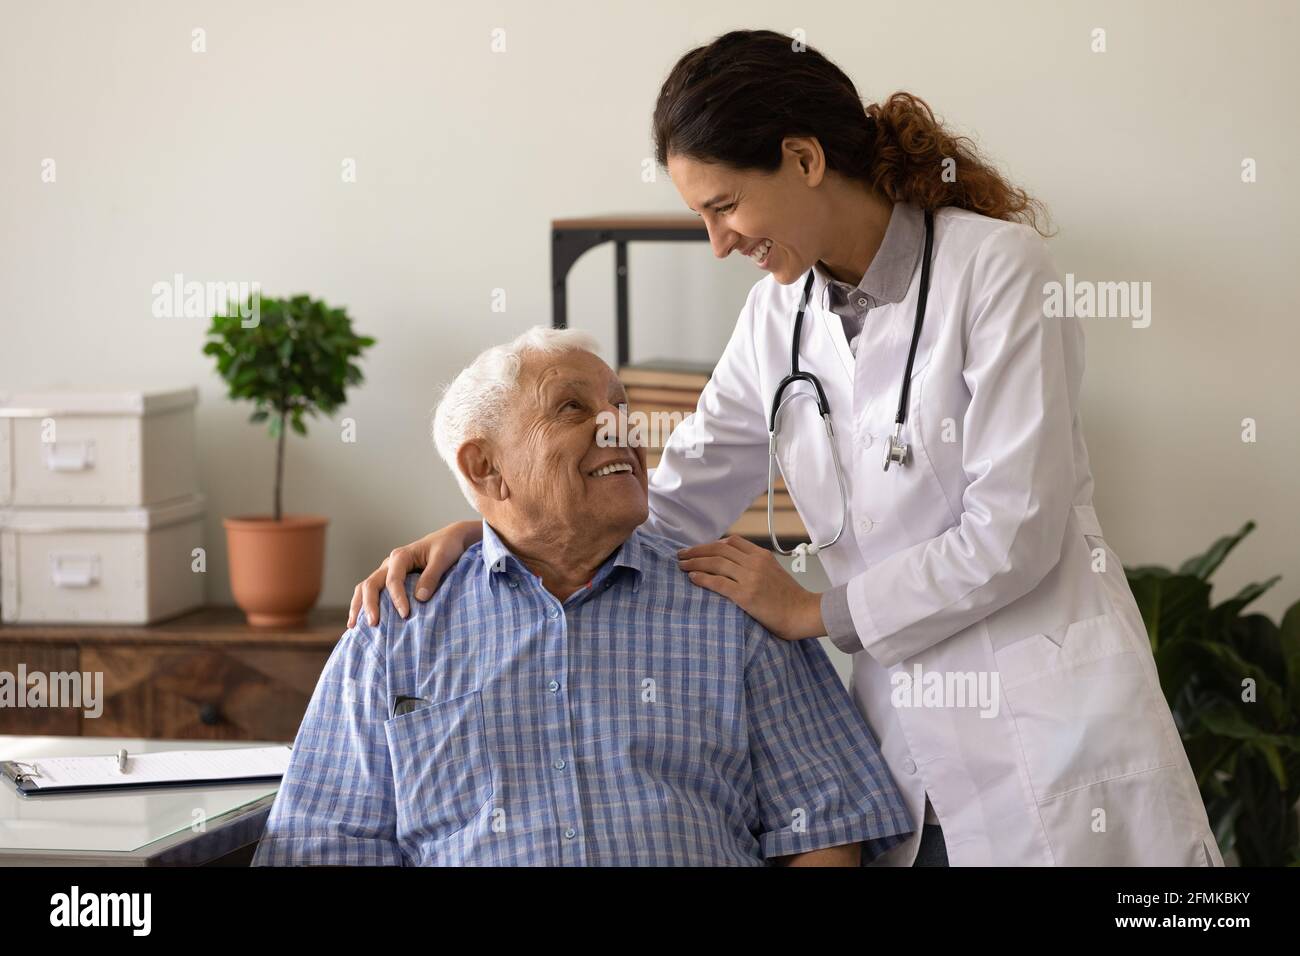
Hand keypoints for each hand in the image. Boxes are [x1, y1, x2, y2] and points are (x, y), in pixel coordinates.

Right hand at [347, 520, 482, 627]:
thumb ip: (431, 576)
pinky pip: (371, 592)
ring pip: (365, 588)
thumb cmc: (447, 547)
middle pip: (371, 584)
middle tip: (373, 624)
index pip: (393, 580)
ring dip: (358, 606)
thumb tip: (419, 598)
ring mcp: (386, 572)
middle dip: (370, 605)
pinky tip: (359, 622)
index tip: (405, 614)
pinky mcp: (389, 579)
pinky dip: (363, 605)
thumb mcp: (442, 558)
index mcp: (401, 556)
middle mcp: (389, 563)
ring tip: (353, 626)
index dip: (397, 598)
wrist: (449, 539)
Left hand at [676, 535, 824, 640]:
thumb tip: (733, 565)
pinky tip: (692, 579)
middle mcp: (755, 563)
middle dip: (697, 551)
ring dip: (695, 563)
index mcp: (762, 555)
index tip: (698, 550)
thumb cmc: (790, 598)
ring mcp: (750, 578)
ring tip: (681, 566)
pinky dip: (703, 579)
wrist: (804, 613)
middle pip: (719, 550)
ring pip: (715, 563)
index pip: (731, 542)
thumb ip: (756, 565)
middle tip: (681, 555)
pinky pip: (718, 583)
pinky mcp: (746, 595)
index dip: (710, 544)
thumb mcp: (775, 572)